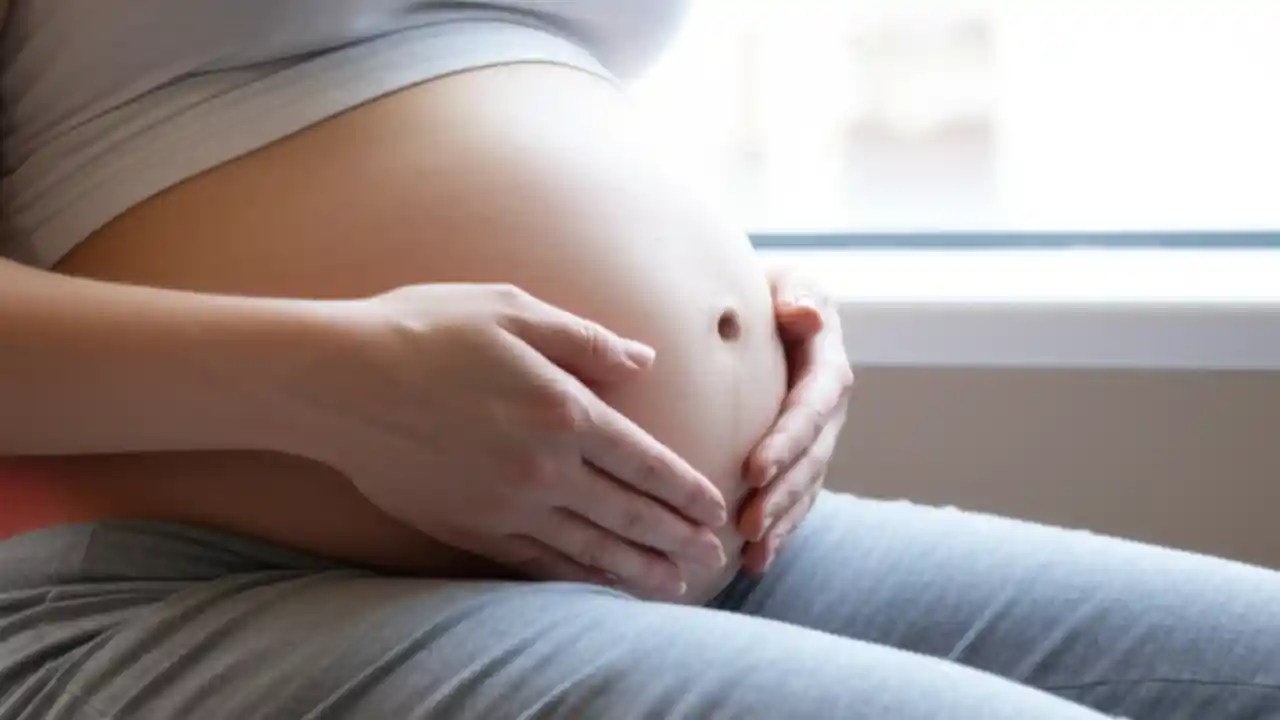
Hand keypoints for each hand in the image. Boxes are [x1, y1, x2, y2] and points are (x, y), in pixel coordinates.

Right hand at [279, 283, 727, 599]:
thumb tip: (645, 362)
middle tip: (714, 556)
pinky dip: (573, 576)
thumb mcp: (513, 311)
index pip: (645, 461)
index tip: (714, 508)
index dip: (685, 489)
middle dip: (677, 537)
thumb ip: (587, 341)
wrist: (338, 380)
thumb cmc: (426, 330)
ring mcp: (505, 504)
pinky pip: (534, 560)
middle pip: (628, 513)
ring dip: (637, 568)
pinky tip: (596, 583)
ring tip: (673, 585)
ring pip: (588, 547)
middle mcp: (543, 468)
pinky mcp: (468, 526)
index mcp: (563, 411)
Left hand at [738, 269, 853, 575]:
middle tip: (748, 522)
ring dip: (782, 519)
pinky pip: (797, 498)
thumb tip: (804, 314)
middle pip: (811, 458)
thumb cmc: (773, 291)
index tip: (754, 469)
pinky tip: (755, 561)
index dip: (787, 441)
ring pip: (806, 485)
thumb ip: (798, 297)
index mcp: (828, 366)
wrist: (775, 308)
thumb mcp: (789, 281)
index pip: (811, 408)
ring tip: (753, 548)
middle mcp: (829, 409)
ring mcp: (819, 438)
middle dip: (782, 493)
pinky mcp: (802, 458)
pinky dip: (781, 530)